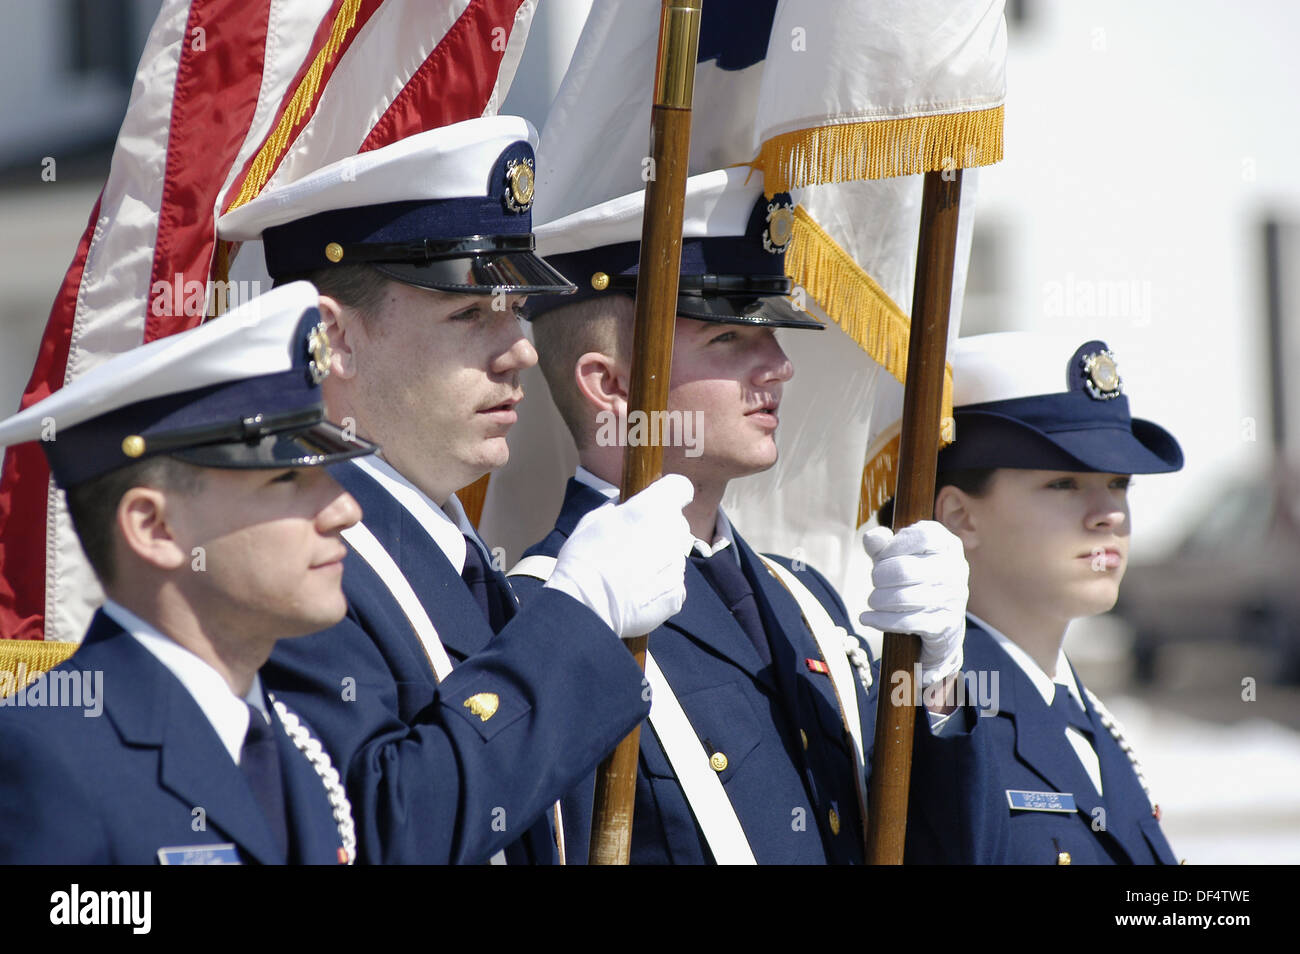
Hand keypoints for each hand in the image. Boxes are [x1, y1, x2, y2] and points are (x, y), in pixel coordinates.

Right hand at [547, 474, 693, 637]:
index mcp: (652, 508)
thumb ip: (619, 509)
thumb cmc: (583, 559)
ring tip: (629, 574)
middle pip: (676, 524)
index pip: (680, 487)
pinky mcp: (677, 593)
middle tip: (633, 545)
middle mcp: (672, 533)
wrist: (586, 605)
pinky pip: (672, 583)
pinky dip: (659, 586)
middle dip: (660, 530)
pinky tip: (636, 592)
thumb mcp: (593, 520)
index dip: (671, 494)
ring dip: (659, 560)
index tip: (661, 503)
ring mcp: (677, 565)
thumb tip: (625, 508)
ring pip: (674, 555)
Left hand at [858, 521, 966, 686]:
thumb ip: (883, 544)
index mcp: (947, 544)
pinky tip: (867, 618)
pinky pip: (904, 622)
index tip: (883, 556)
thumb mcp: (900, 555)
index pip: (920, 538)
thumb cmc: (916, 577)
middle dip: (879, 576)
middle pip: (903, 570)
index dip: (893, 547)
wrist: (944, 619)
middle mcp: (954, 569)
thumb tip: (871, 537)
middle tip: (876, 581)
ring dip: (877, 600)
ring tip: (874, 600)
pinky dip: (879, 620)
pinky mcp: (943, 623)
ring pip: (901, 598)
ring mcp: (951, 597)